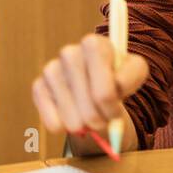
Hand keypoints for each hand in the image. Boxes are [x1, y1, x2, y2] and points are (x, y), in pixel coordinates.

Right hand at [31, 34, 147, 137]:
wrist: (94, 84)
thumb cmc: (116, 76)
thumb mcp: (134, 72)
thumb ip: (132, 76)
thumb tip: (116, 87)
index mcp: (94, 45)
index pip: (102, 88)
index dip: (110, 107)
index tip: (115, 113)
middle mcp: (70, 53)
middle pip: (87, 105)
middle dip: (99, 120)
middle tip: (104, 122)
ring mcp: (52, 69)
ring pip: (70, 116)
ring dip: (83, 127)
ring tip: (91, 121)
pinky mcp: (39, 86)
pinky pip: (52, 121)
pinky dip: (64, 127)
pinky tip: (71, 120)